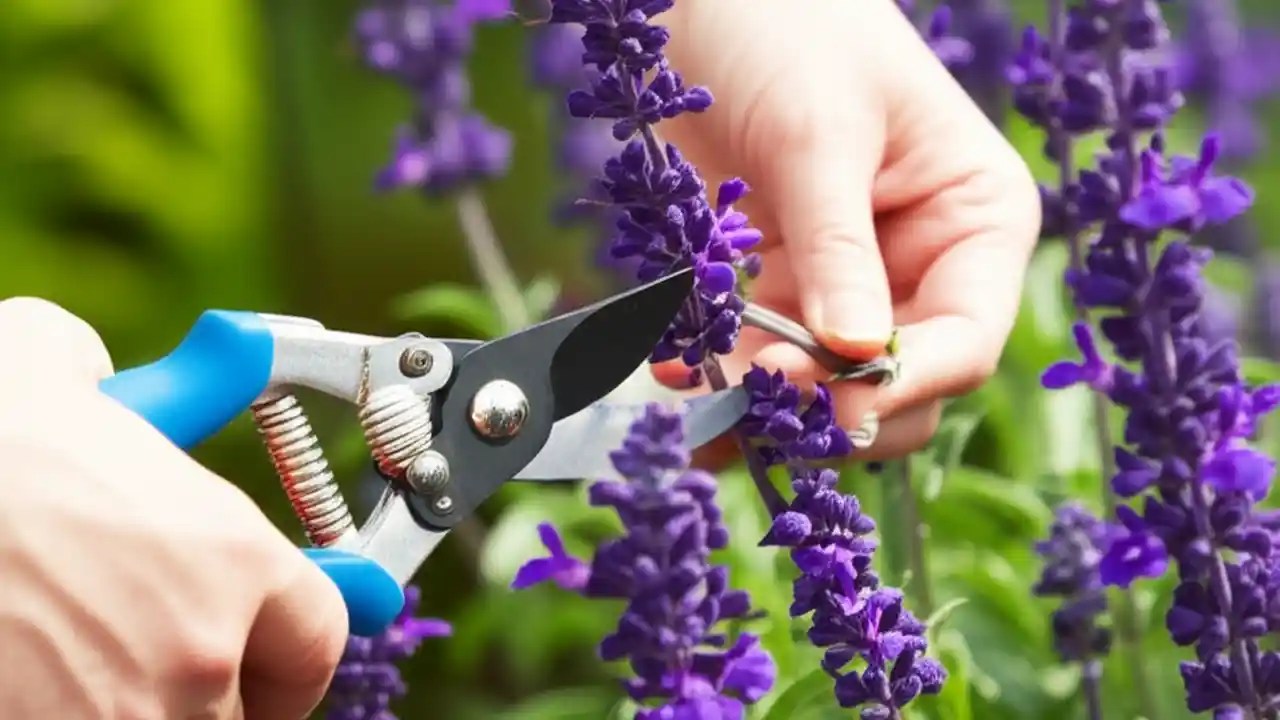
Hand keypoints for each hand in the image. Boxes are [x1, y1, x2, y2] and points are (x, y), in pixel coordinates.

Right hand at [0, 299, 346, 718]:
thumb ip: (133, 386)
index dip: (293, 646)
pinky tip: (30, 678)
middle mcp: (195, 653)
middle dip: (214, 691)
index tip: (273, 651)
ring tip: (80, 669)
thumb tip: (145, 372)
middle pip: (244, 708)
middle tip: (165, 664)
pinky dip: (62, 716)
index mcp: (229, 558)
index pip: (317, 636)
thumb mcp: (50, 366)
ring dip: (138, 709)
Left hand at [653, 0, 1039, 459]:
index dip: (902, 386)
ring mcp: (850, 282)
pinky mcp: (783, 283)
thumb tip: (853, 357)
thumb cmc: (790, 24)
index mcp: (975, 220)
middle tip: (749, 411)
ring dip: (762, 407)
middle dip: (828, 407)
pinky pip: (761, 351)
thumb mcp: (818, 133)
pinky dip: (722, 371)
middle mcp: (924, 264)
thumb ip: (837, 246)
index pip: (964, 340)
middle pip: (898, 383)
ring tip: (696, 415)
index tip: (828, 406)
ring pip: (822, 385)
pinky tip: (674, 373)